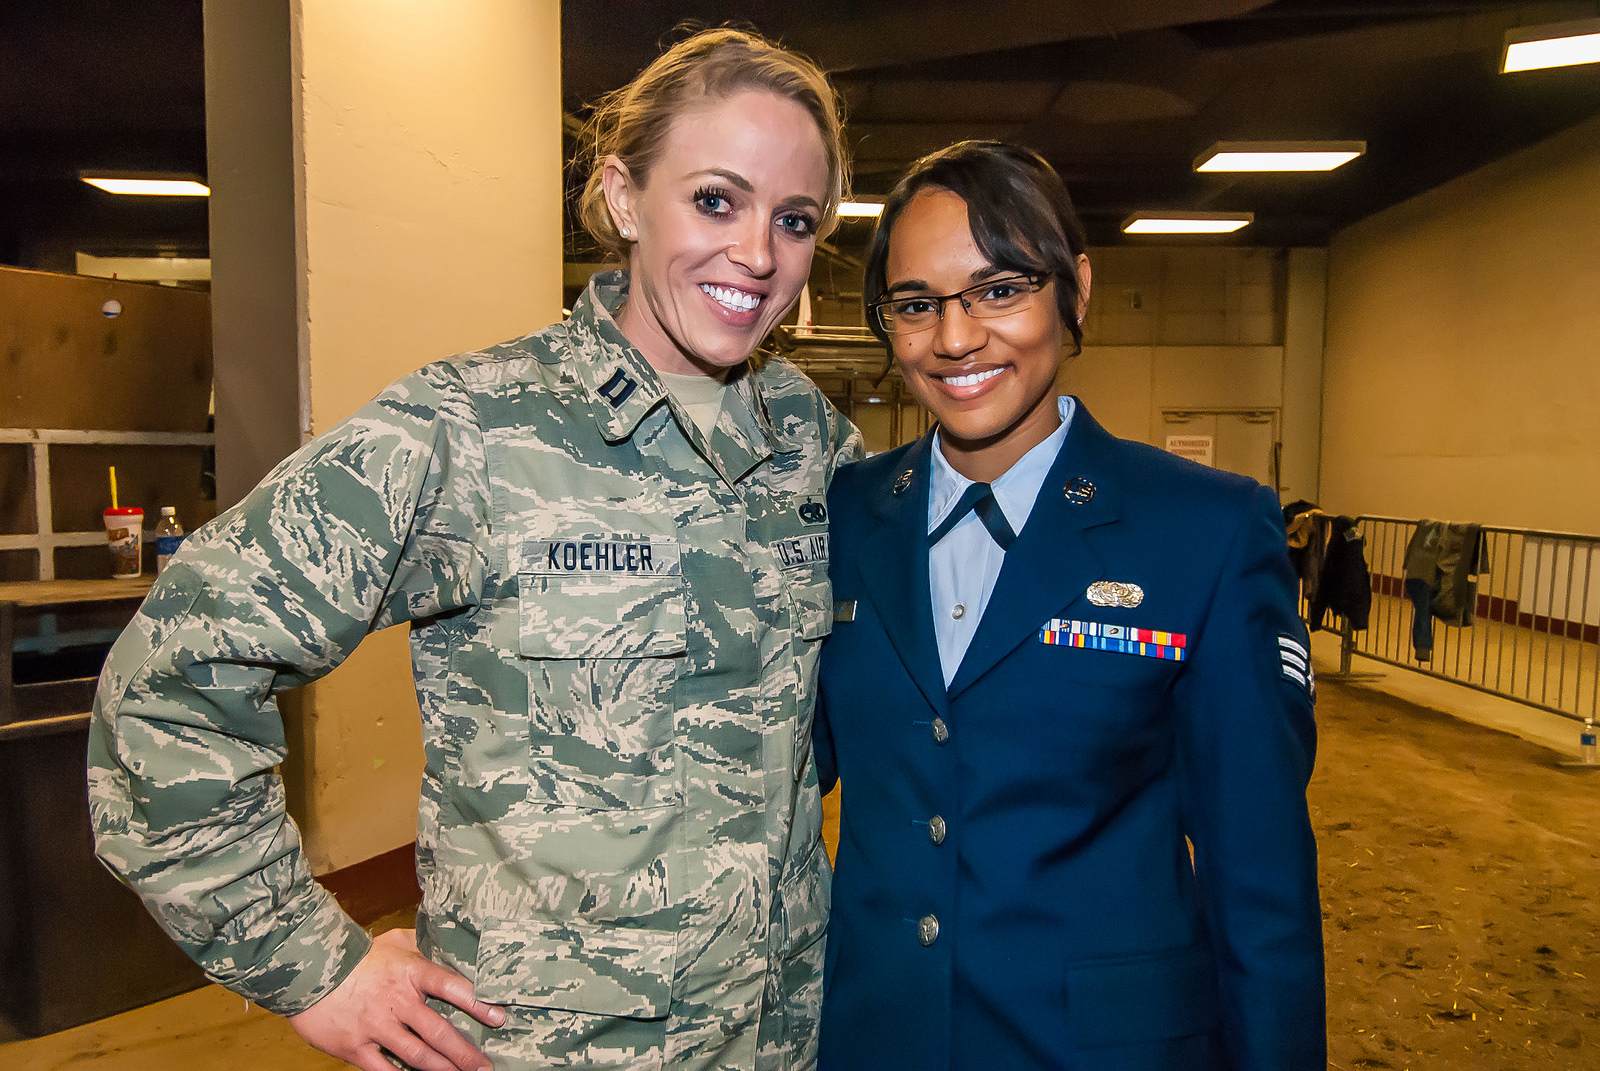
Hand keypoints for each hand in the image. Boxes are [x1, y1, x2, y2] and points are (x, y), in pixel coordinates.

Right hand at [290, 927, 506, 1070]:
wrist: (309, 971)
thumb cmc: (358, 956)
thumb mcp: (393, 940)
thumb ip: (422, 943)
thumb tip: (446, 941)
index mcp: (411, 973)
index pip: (453, 987)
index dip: (478, 1003)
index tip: (498, 1018)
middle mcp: (398, 1001)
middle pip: (439, 1032)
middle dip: (466, 1053)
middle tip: (485, 1066)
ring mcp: (377, 1027)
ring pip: (418, 1055)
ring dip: (443, 1069)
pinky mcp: (356, 1047)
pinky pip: (384, 1070)